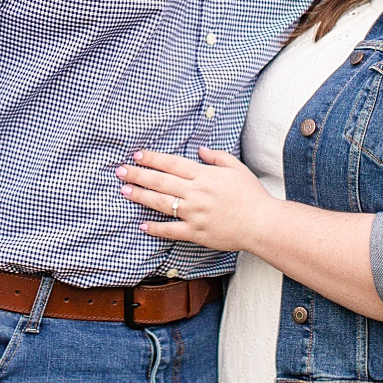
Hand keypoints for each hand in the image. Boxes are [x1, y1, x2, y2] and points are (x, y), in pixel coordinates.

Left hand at [117, 147, 279, 252]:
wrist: (262, 223)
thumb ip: (216, 157)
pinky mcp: (196, 232)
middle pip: (161, 182)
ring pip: (162, 203)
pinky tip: (142, 224)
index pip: (172, 164)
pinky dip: (156, 228)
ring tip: (125, 191)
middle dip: (138, 175)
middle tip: (120, 171)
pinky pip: (171, 230)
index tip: (136, 155)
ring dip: (141, 196)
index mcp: (204, 176)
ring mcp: (195, 214)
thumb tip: (199, 150)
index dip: (152, 158)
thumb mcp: (236, 168)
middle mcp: (196, 193)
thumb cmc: (251, 194)